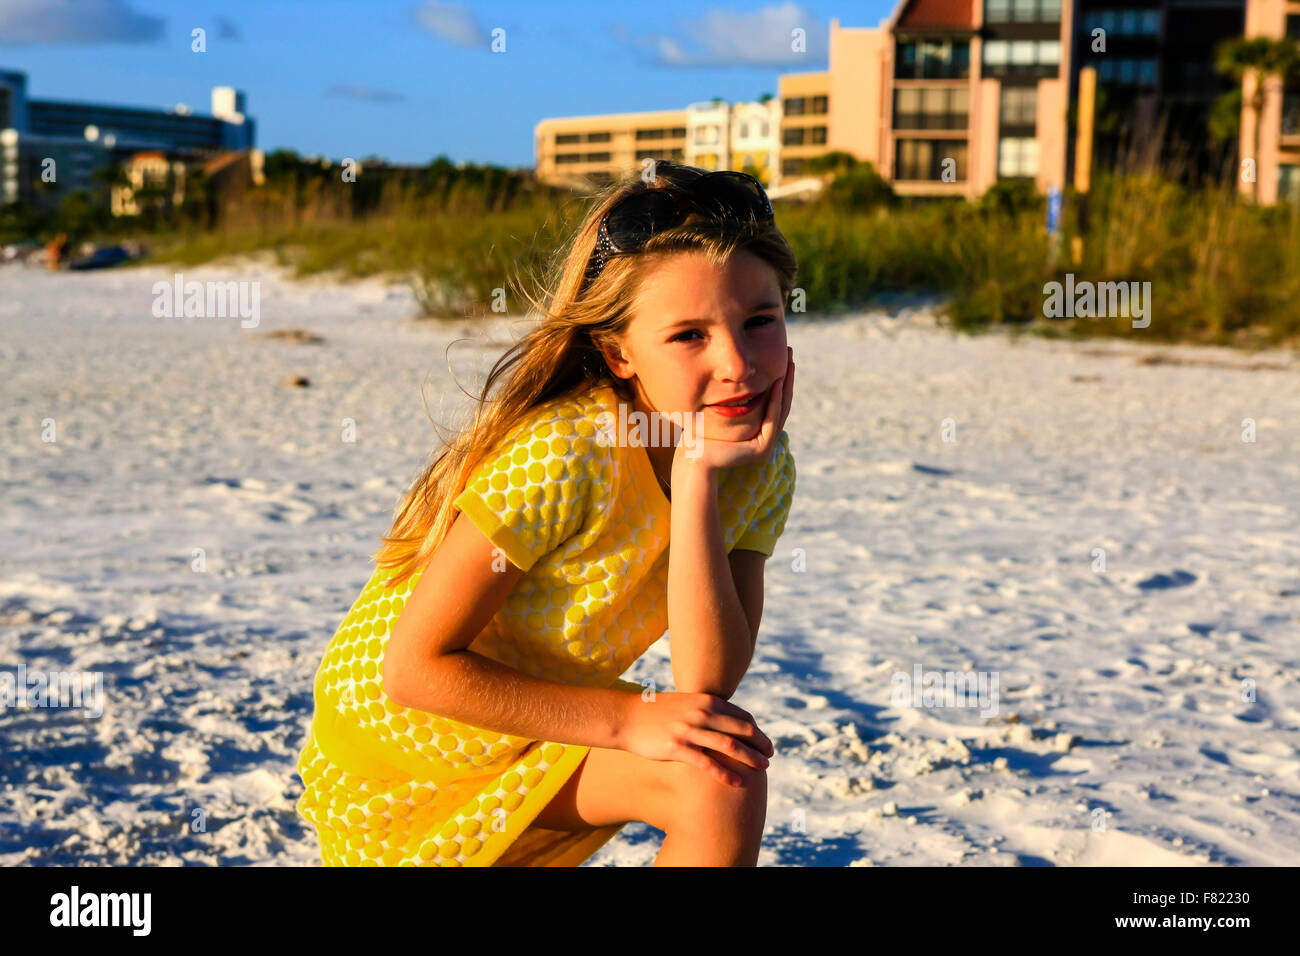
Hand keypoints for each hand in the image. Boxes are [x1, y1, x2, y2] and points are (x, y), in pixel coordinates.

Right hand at [617, 691, 774, 787]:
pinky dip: (725, 773)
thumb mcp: (685, 703)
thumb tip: (724, 720)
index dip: (757, 730)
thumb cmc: (656, 713)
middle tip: (771, 756)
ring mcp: (690, 729)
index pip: (742, 715)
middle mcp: (702, 712)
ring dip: (750, 758)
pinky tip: (737, 783)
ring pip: (730, 745)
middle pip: (742, 729)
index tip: (764, 742)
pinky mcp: (678, 747)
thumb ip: (705, 709)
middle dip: (760, 744)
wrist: (626, 717)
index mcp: (706, 700)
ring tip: (764, 768)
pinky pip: (707, 763)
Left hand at [674, 346, 793, 474]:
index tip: (783, 355)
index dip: (781, 378)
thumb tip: (735, 370)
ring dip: (785, 385)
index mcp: (759, 427)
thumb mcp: (721, 406)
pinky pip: (771, 420)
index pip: (775, 399)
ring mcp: (766, 444)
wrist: (693, 455)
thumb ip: (733, 394)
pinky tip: (776, 383)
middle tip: (790, 354)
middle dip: (787, 377)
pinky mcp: (762, 449)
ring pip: (781, 409)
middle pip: (782, 402)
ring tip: (788, 364)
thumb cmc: (701, 430)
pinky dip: (775, 401)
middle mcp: (766, 436)